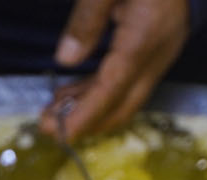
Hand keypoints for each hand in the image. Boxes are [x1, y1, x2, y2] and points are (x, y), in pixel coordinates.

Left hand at [41, 0, 190, 140]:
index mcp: (143, 40)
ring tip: (53, 112)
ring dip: (90, 109)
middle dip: (85, 123)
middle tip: (47, 126)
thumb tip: (67, 60)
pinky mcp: (155, 50)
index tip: (59, 133)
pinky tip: (74, 92)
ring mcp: (159, 55)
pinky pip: (128, 82)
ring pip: (125, 98)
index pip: (111, 90)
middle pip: (122, 106)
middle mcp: (156, 56)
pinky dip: (100, 92)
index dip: (84, 116)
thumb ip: (87, 18)